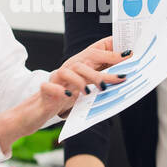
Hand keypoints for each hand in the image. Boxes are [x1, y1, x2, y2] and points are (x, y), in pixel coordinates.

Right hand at [0, 39, 128, 149]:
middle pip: (83, 63)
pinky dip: (58, 91)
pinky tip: (68, 97)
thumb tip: (123, 79)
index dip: (111, 54)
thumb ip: (99, 84)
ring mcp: (55, 81)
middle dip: (103, 68)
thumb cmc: (62, 101)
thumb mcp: (83, 92)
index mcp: (78, 69)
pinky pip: (48, 87)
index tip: (129, 56)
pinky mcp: (44, 92)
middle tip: (120, 78)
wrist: (36, 113)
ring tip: (91, 92)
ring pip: (66, 72)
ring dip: (81, 81)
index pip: (95, 55)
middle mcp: (67, 71)